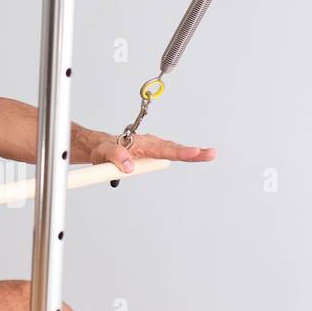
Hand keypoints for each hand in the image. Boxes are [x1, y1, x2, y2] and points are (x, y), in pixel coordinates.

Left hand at [90, 133, 215, 174]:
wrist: (100, 147)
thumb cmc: (102, 149)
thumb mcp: (103, 153)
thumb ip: (114, 156)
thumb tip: (129, 167)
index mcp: (141, 143)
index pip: (162, 149)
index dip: (178, 152)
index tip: (192, 152)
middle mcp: (150, 144)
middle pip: (174, 148)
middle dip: (192, 152)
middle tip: (211, 154)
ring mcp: (152, 149)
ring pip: (173, 150)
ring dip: (191, 153)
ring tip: (208, 154)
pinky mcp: (152, 155)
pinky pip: (169, 154)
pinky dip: (183, 154)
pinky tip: (195, 155)